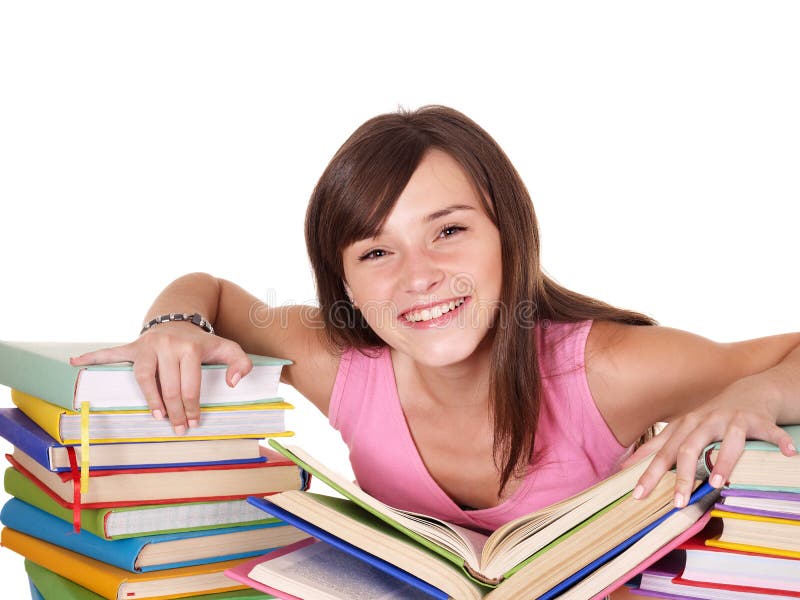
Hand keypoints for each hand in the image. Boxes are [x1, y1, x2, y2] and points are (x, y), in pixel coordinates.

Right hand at [69, 323, 252, 432]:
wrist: (182, 319)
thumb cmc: (204, 343)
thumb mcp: (229, 348)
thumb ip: (241, 364)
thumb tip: (233, 383)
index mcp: (192, 347)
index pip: (190, 384)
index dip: (192, 406)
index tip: (194, 423)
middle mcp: (168, 345)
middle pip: (168, 385)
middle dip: (174, 411)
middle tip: (178, 429)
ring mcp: (148, 345)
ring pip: (144, 377)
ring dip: (149, 399)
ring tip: (156, 417)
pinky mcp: (133, 346)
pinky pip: (111, 352)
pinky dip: (92, 357)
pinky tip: (75, 363)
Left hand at [621, 377, 796, 507]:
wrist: (749, 390)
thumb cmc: (710, 417)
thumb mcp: (681, 430)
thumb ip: (656, 449)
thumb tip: (622, 468)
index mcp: (685, 426)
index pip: (663, 452)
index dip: (649, 473)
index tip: (637, 495)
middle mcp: (705, 421)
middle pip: (689, 448)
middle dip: (682, 475)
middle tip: (678, 502)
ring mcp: (732, 419)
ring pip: (727, 440)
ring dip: (723, 461)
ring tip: (718, 483)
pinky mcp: (758, 420)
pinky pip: (770, 432)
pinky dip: (780, 442)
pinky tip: (789, 454)